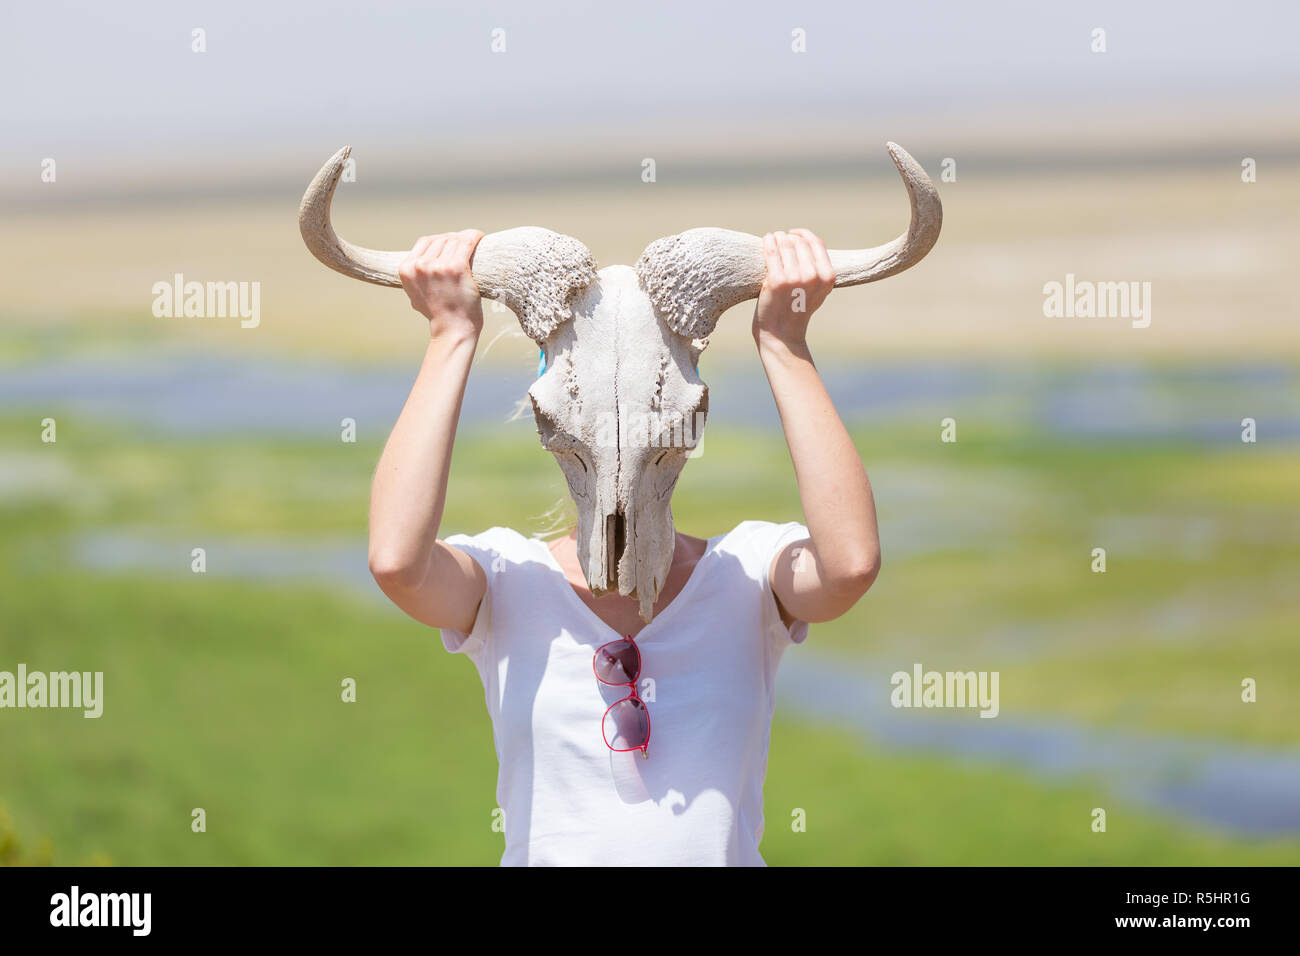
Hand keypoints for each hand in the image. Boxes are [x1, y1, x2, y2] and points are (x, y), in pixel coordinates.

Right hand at [397, 230, 485, 340]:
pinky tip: (479, 237)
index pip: (425, 241)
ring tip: (474, 242)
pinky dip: (474, 237)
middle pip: (441, 239)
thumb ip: (416, 275)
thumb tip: (421, 261)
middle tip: (466, 246)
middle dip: (455, 241)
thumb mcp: (415, 292)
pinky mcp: (456, 267)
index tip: (452, 245)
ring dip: (465, 239)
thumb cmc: (438, 313)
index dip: (440, 241)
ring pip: (454, 239)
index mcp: (406, 269)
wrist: (452, 329)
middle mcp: (420, 265)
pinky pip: (466, 242)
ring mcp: (438, 266)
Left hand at [752, 229, 835, 348]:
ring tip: (772, 238)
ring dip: (777, 237)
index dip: (803, 234)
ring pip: (785, 244)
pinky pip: (772, 251)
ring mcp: (795, 278)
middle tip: (779, 239)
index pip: (816, 243)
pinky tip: (766, 239)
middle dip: (787, 238)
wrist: (781, 334)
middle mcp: (814, 276)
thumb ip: (818, 270)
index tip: (793, 234)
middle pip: (799, 242)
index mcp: (828, 277)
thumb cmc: (796, 310)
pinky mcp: (777, 280)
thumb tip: (806, 241)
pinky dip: (768, 241)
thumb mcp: (818, 291)